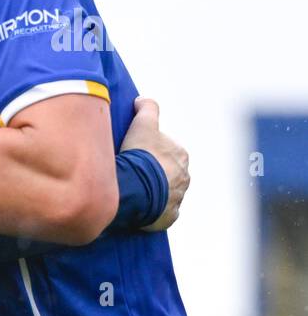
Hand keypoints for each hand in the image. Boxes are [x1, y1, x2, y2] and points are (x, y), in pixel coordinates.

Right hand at [121, 96, 187, 230]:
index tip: (135, 154)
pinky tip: (138, 206)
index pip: (167, 150)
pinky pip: (161, 212)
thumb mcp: (142, 125)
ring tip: (133, 190)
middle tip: (132, 172)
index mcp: (181, 155)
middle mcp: (184, 177)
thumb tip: (144, 100)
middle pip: (167, 172)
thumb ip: (147, 109)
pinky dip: (152, 210)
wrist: (135, 188)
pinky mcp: (168, 216)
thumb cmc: (140, 156)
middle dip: (153, 173)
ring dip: (152, 192)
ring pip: (165, 193)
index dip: (149, 151)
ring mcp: (177, 198)